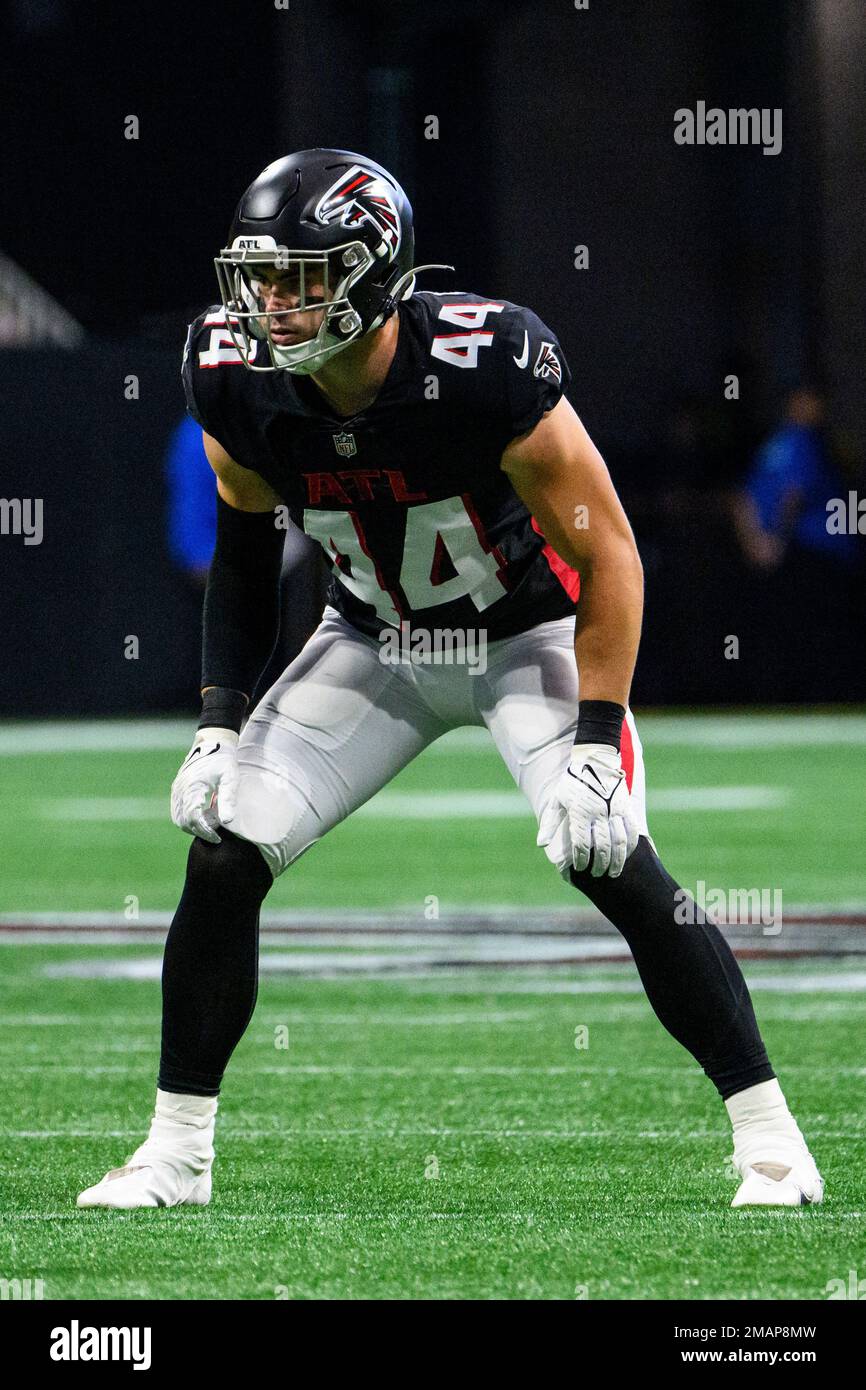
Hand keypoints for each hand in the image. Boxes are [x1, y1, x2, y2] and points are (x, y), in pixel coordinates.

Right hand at [170, 727, 239, 843]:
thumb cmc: (224, 760)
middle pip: (183, 821)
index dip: (205, 831)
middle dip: (198, 831)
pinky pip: (177, 810)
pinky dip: (187, 819)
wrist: (212, 741)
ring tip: (210, 825)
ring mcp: (176, 789)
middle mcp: (180, 789)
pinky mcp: (177, 788)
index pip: (194, 818)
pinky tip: (203, 817)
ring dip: (192, 826)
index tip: (218, 838)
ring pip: (177, 818)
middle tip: (215, 833)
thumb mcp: (230, 778)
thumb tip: (226, 822)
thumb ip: (228, 799)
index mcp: (192, 787)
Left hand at [537, 742, 639, 877]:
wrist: (594, 759)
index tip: (579, 868)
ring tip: (613, 872)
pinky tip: (627, 855)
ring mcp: (615, 810)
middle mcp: (598, 812)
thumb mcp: (556, 800)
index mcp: (579, 812)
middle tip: (597, 874)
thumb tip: (541, 844)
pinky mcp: (626, 806)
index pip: (581, 843)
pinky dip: (631, 845)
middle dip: (600, 864)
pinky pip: (633, 830)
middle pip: (602, 846)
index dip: (581, 859)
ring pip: (620, 842)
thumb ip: (549, 823)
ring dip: (617, 860)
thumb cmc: (572, 781)